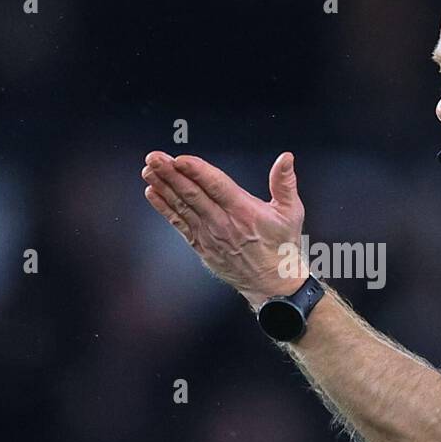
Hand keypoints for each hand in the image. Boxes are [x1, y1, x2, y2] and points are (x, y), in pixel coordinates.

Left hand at [141, 151, 306, 309]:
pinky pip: (179, 224)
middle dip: (171, 174)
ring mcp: (209, 235)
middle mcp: (223, 223)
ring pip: (182, 207)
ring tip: (148, 170)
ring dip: (164, 187)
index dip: (196, 172)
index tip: (179, 159)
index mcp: (244, 211)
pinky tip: (153, 193)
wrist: (272, 284)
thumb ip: (285, 183)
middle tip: (154, 157)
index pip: (216, 186)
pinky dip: (165, 208)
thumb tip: (286, 158)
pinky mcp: (201, 246)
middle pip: (193, 194)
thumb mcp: (291, 213)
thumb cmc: (282, 245)